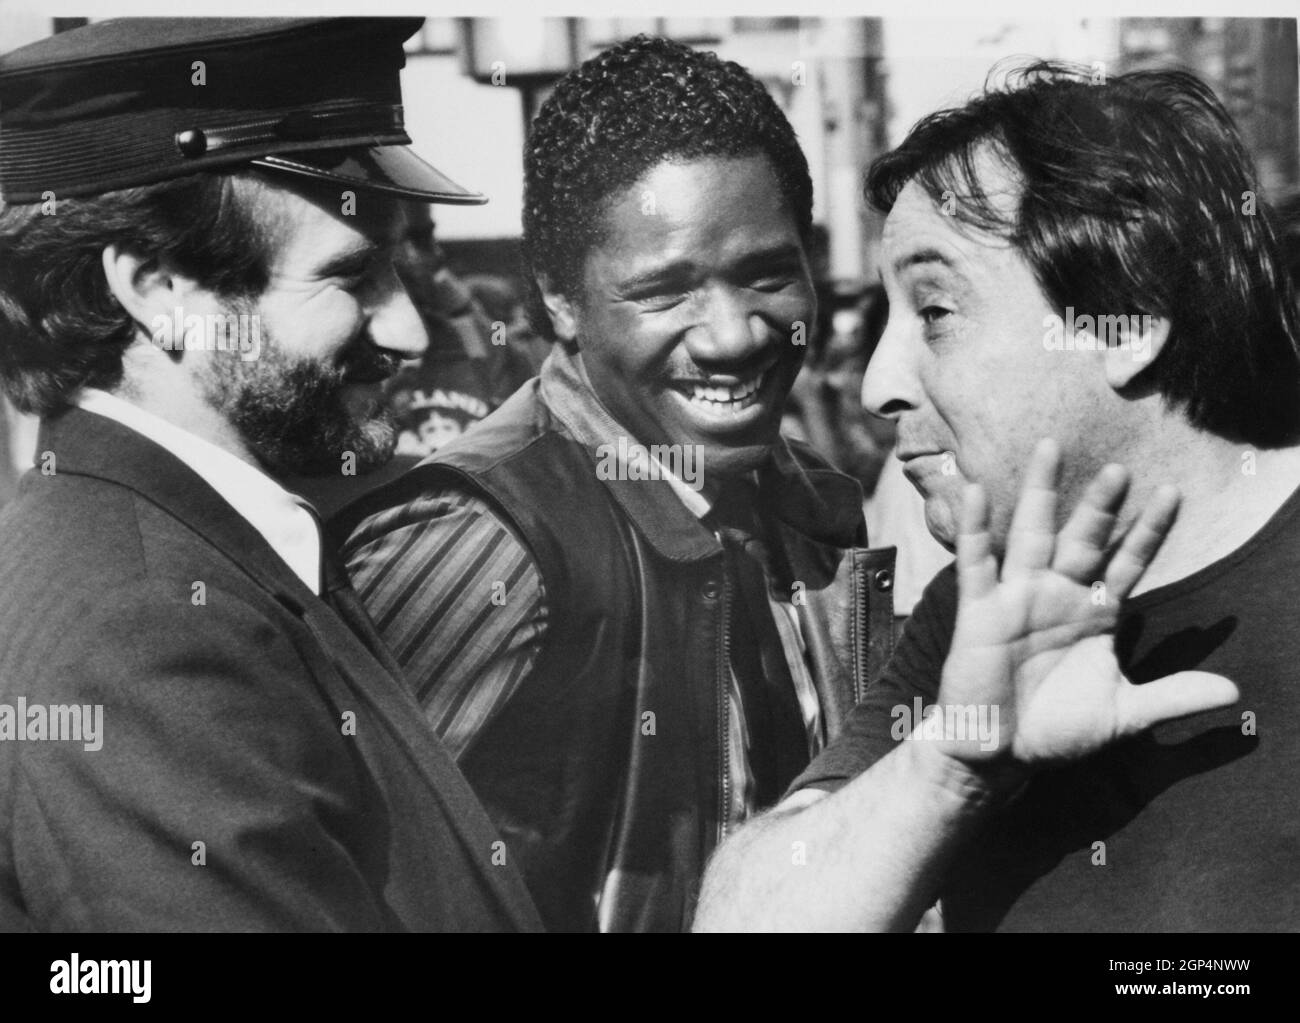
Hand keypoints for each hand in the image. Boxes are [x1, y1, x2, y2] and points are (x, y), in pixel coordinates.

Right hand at [935, 439, 1237, 767]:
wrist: (998, 756)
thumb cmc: (1056, 732)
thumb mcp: (1122, 715)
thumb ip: (1172, 697)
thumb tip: (1234, 693)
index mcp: (1093, 614)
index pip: (1127, 562)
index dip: (1148, 530)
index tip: (1173, 493)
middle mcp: (1057, 595)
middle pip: (1083, 538)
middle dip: (1100, 504)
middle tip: (1119, 468)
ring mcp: (1016, 598)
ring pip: (1031, 535)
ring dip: (1039, 493)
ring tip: (1049, 448)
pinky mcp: (979, 611)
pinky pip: (978, 563)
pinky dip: (975, 529)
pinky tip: (976, 492)